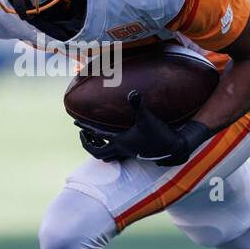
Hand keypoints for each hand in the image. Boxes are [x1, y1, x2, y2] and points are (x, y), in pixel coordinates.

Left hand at [75, 90, 209, 166]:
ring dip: (99, 147)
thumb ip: (138, 105)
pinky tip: (115, 139)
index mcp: (120, 142)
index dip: (85, 130)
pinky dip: (112, 147)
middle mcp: (122, 150)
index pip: (97, 138)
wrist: (173, 149)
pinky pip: (117, 154)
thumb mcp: (147, 118)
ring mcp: (128, 153)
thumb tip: (132, 92)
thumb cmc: (159, 135)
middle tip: (84, 134)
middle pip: (98, 153)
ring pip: (107, 156)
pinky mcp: (135, 153)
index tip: (76, 123)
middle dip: (88, 144)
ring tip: (95, 137)